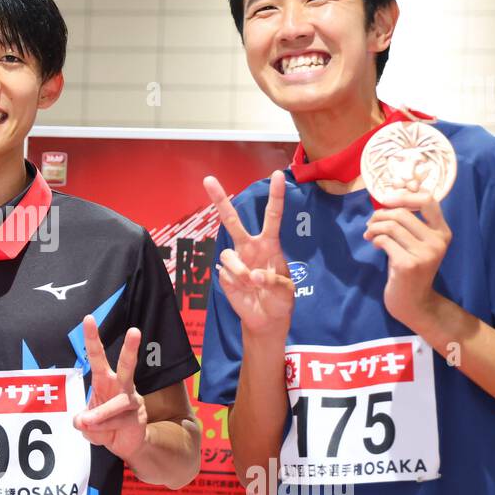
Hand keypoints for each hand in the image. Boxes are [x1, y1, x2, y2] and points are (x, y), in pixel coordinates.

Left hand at [73, 315, 148, 461]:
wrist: (126, 445)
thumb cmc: (104, 427)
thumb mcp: (86, 425)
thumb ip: (83, 422)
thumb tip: (82, 420)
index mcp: (105, 380)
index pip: (98, 356)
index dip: (93, 338)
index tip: (88, 318)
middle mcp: (121, 386)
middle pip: (127, 365)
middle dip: (130, 348)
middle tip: (135, 331)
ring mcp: (132, 400)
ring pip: (118, 402)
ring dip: (100, 413)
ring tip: (87, 421)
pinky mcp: (138, 416)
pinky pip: (118, 421)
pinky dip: (103, 428)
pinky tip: (100, 432)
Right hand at [203, 170, 293, 338]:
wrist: (266, 319)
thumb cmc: (280, 300)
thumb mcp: (286, 291)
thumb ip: (273, 280)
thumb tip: (253, 275)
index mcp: (269, 245)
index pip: (272, 216)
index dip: (275, 196)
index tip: (279, 174)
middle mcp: (249, 247)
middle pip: (232, 220)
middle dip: (220, 200)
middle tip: (208, 179)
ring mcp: (235, 260)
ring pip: (228, 255)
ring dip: (239, 271)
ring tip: (250, 285)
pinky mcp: (224, 274)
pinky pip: (225, 273)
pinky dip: (235, 283)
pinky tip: (243, 291)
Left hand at [363, 192, 451, 330]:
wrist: (413, 302)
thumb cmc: (411, 268)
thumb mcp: (417, 243)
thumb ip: (410, 223)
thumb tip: (389, 197)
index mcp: (443, 233)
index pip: (428, 200)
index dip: (405, 196)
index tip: (387, 201)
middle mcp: (437, 242)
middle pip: (403, 213)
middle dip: (381, 214)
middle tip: (371, 222)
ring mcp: (424, 254)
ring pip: (391, 226)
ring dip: (374, 227)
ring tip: (369, 233)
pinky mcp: (408, 264)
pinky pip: (384, 241)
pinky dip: (375, 239)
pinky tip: (374, 244)